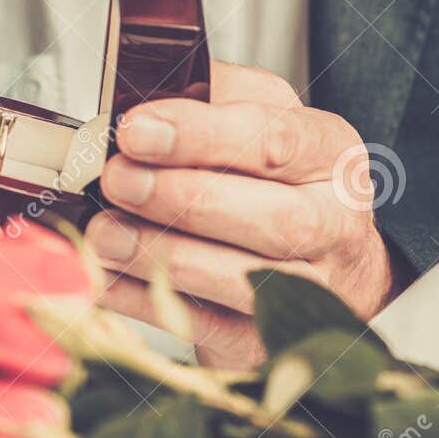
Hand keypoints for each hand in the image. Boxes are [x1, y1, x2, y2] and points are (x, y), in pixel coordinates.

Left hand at [86, 62, 398, 367]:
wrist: (330, 267)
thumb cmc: (280, 183)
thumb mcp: (260, 117)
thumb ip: (209, 98)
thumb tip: (140, 99)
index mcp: (330, 154)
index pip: (276, 140)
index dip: (201, 135)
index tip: (137, 129)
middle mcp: (334, 223)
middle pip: (273, 218)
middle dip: (182, 196)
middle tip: (118, 179)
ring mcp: (310, 289)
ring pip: (243, 278)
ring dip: (160, 252)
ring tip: (104, 230)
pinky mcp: (268, 339)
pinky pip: (206, 326)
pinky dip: (145, 298)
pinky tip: (106, 274)